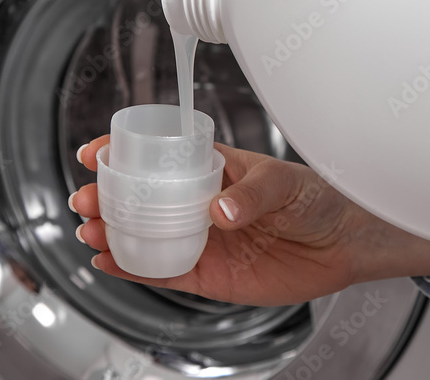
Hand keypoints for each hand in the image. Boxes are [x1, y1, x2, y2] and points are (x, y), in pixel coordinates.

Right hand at [70, 138, 429, 306]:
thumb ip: (251, 195)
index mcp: (211, 169)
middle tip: (86, 200)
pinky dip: (134, 269)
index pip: (157, 158)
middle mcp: (198, 204)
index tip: (96, 154)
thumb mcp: (283, 183)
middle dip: (106, 198)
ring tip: (90, 232)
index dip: (121, 154)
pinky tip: (109, 262)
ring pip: (144, 236)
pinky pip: (164, 271)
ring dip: (112, 233)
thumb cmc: (316, 197)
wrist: (343, 242)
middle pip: (139, 200)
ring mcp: (201, 239)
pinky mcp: (210, 275)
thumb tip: (219, 212)